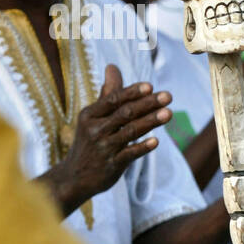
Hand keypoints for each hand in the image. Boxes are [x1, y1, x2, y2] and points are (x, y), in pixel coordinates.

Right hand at [55, 64, 170, 207]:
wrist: (74, 177)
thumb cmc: (89, 140)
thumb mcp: (93, 117)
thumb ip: (107, 94)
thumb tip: (113, 66)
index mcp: (90, 114)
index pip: (114, 99)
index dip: (132, 92)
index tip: (150, 86)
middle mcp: (95, 129)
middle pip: (125, 113)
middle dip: (148, 104)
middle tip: (168, 96)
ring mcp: (104, 148)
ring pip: (130, 131)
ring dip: (151, 122)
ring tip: (169, 113)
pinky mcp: (112, 165)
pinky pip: (129, 154)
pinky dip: (142, 147)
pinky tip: (156, 141)